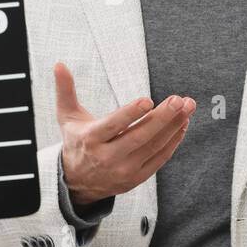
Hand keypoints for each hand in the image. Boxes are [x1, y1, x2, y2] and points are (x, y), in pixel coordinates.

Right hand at [54, 61, 194, 206]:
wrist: (76, 182)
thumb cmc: (76, 141)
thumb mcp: (66, 117)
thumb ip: (65, 90)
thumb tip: (59, 64)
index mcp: (91, 139)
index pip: (114, 125)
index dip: (131, 113)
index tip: (148, 100)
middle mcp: (107, 157)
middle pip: (139, 136)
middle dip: (162, 118)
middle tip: (179, 101)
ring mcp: (124, 170)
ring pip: (153, 147)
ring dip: (173, 127)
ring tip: (187, 108)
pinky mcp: (136, 178)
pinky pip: (159, 159)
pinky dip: (173, 142)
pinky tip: (182, 125)